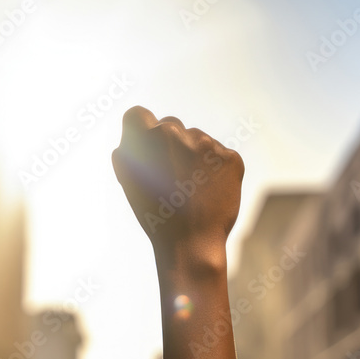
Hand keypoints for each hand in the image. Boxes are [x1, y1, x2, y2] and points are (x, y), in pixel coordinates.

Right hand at [112, 106, 243, 272]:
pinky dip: (215, 170)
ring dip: (194, 156)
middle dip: (169, 145)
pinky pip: (219, 155)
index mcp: (145, 138)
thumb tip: (132, 138)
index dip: (140, 131)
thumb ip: (128, 154)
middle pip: (170, 125)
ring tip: (191, 189)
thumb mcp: (130, 184)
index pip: (137, 114)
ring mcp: (206, 144)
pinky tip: (209, 192)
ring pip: (197, 139)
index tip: (146, 147)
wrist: (191, 244)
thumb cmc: (157, 218)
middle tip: (171, 177)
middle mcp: (175, 133)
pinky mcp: (230, 157)